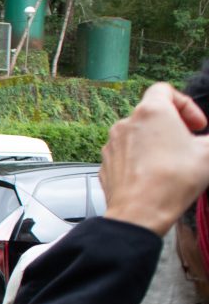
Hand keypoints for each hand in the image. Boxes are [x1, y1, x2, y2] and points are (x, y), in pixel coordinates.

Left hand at [101, 83, 208, 234]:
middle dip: (172, 126)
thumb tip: (205, 142)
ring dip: (154, 143)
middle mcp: (126, 123)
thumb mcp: (208, 154)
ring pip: (137, 135)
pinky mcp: (105, 164)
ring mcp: (112, 144)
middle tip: (187, 144)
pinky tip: (153, 174)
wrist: (139, 213)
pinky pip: (125, 154)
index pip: (164, 90)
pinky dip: (139, 159)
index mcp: (151, 112)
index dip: (185, 104)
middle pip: (151, 114)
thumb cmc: (171, 181)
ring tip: (171, 162)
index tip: (197, 125)